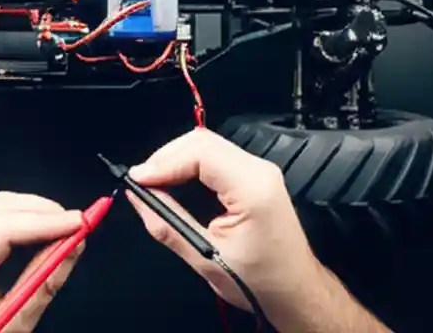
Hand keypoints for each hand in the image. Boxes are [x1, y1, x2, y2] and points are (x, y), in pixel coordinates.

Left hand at [0, 192, 85, 332]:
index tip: (84, 223)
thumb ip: (42, 284)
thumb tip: (72, 248)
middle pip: (5, 206)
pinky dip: (23, 216)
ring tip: (67, 229)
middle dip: (47, 211)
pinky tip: (42, 230)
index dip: (50, 221)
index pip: (8, 227)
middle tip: (81, 226)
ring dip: (36, 211)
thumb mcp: (9, 323)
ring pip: (0, 204)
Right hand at [127, 128, 386, 332]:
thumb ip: (168, 224)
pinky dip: (190, 165)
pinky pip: (216, 158)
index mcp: (253, 189)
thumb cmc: (260, 281)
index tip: (138, 179)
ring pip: (208, 145)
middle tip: (141, 181)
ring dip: (176, 160)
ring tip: (154, 183)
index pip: (200, 153)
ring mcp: (259, 171)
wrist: (294, 290)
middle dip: (166, 157)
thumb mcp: (205, 257)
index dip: (163, 162)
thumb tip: (139, 198)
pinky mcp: (254, 177)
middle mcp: (260, 171)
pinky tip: (175, 182)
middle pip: (203, 141)